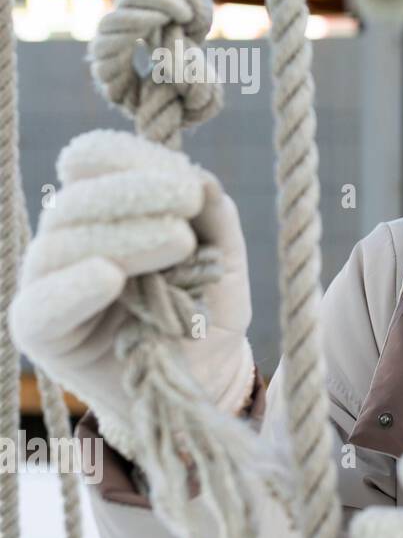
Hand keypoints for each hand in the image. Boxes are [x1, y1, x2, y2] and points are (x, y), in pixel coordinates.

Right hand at [7, 129, 255, 459]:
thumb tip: (200, 179)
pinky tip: (109, 277)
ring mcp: (48, 282)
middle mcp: (67, 238)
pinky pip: (42, 305)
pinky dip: (74, 288)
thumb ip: (215, 216)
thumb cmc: (208, 307)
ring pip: (63, 244)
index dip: (134, 159)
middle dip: (137, 193)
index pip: (93, 161)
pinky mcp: (40, 331)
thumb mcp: (226, 256)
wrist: (204, 378)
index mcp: (104, 208)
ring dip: (124, 236)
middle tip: (189, 201)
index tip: (190, 178)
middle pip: (78, 199)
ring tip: (179, 241)